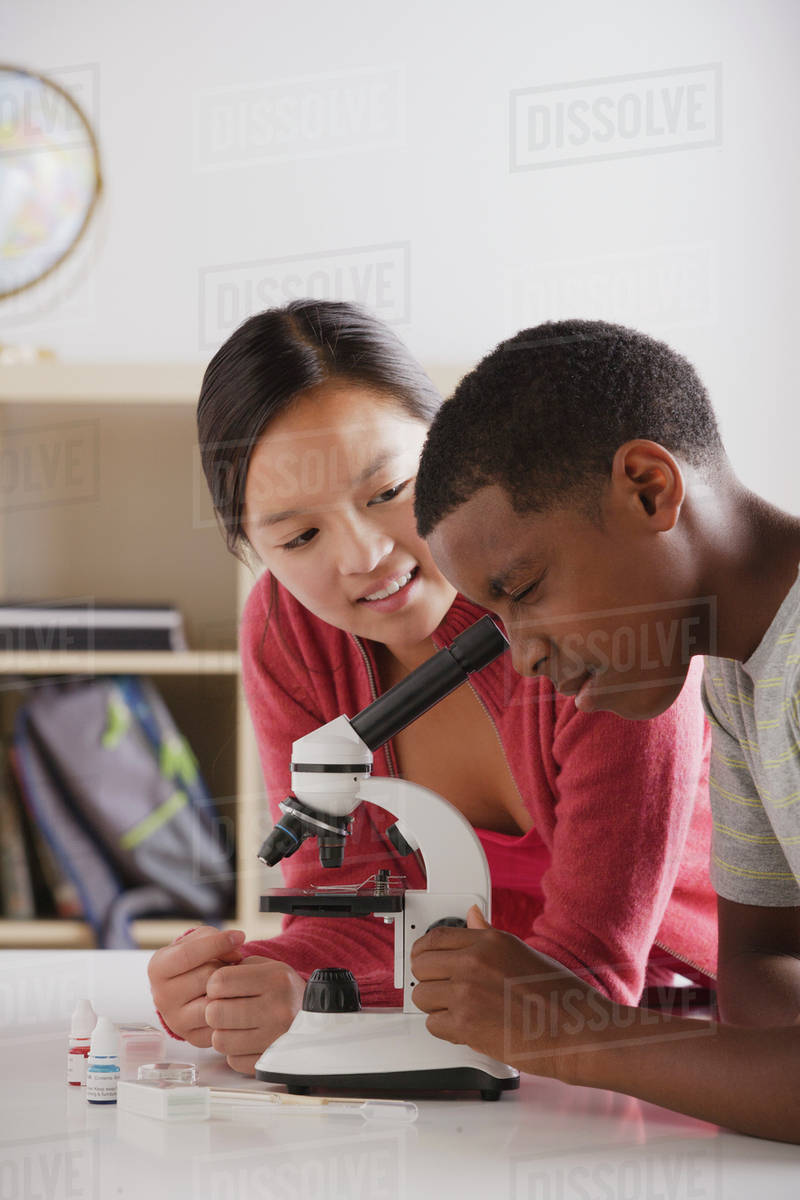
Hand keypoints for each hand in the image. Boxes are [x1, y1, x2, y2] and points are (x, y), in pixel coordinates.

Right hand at [147, 926, 245, 1045]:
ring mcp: (176, 1021)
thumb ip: (214, 938)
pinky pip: (222, 1021)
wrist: (187, 991)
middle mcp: (161, 998)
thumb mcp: (197, 941)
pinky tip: (233, 997)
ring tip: (230, 981)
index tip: (239, 936)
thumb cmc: (194, 960)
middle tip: (229, 965)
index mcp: (157, 969)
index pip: (188, 955)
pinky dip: (234, 1007)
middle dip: (224, 966)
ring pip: (215, 1000)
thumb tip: (235, 951)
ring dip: (230, 988)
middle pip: (206, 977)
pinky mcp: (194, 1038)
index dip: (217, 943)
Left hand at [205, 956, 306, 1075]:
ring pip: (220, 1041)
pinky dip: (235, 1051)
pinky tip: (247, 1040)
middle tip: (224, 1008)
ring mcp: (275, 1038)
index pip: (219, 981)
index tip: (220, 989)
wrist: (317, 1018)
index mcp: (275, 979)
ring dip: (222, 1033)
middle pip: (215, 1013)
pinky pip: (233, 1060)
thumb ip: (238, 968)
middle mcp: (277, 1009)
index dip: (213, 985)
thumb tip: (207, 983)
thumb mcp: (269, 967)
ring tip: (235, 1025)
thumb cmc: (285, 991)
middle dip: (214, 1010)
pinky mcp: (271, 1061)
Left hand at [410, 905, 614, 1079]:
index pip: (435, 937)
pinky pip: (433, 1025)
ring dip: (436, 1006)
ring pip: (421, 996)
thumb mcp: (522, 951)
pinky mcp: (465, 1025)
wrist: (577, 1031)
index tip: (427, 960)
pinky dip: (446, 1030)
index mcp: (489, 941)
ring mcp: (466, 993)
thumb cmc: (560, 995)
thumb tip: (472, 914)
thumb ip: (488, 934)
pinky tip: (465, 1027)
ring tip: (458, 1011)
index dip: (426, 951)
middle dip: (429, 979)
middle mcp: (474, 962)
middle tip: (442, 989)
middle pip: (421, 965)